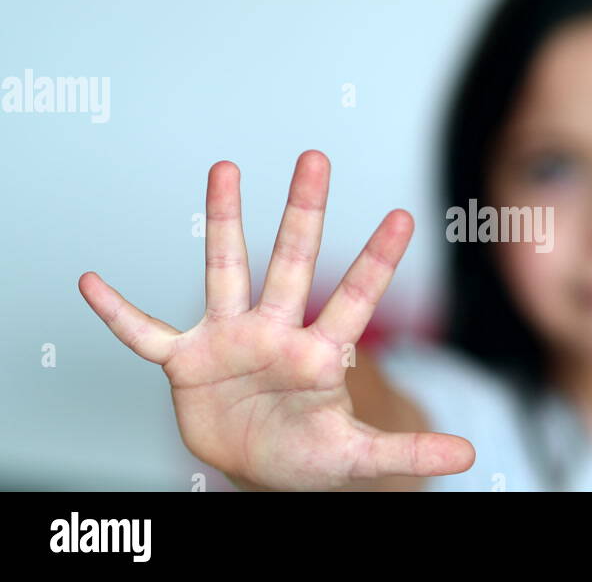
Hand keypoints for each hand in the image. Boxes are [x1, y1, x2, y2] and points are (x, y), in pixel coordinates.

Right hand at [79, 150, 474, 489]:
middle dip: (303, 214)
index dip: (377, 260)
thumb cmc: (309, 454)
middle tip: (315, 158)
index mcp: (320, 354)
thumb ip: (407, 454)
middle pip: (292, 264)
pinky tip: (93, 284)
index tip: (404, 215)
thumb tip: (469, 458)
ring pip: (226, 271)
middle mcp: (277, 332)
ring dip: (224, 223)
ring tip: (226, 169)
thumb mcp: (357, 458)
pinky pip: (147, 335)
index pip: (355, 300)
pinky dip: (119, 315)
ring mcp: (231, 341)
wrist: (259, 462)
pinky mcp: (188, 362)